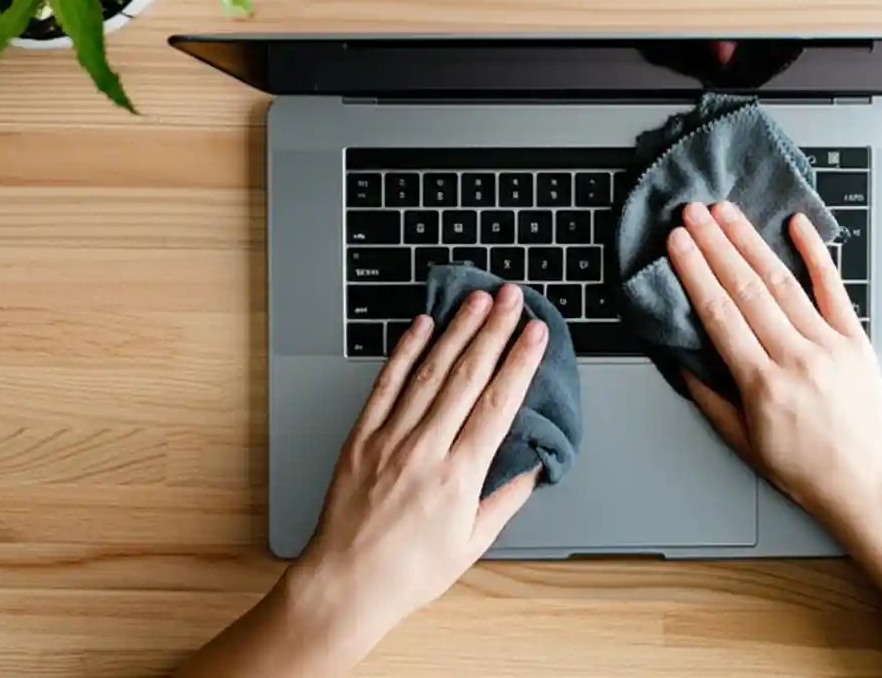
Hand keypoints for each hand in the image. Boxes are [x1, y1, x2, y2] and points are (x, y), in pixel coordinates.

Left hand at [287, 284, 546, 651]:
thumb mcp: (473, 543)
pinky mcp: (360, 438)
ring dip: (456, 330)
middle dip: (494, 331)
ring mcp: (389, 440)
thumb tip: (532, 465)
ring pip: (429, 372)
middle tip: (513, 297)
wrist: (346, 585)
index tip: (535, 332)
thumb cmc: (410, 572)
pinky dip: (404, 352)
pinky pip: (385, 385)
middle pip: (467, 376)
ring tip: (478, 300)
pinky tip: (422, 325)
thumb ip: (506, 498)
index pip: (497, 404)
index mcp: (459, 476)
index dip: (519, 362)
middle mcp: (425, 450)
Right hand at [666, 201, 881, 523]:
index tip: (677, 243)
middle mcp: (796, 358)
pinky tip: (797, 225)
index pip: (720, 315)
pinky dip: (816, 254)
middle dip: (714, 245)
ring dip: (751, 242)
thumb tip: (680, 360)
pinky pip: (834, 289)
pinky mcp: (856, 341)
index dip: (694, 273)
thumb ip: (709, 398)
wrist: (868, 485)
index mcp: (762, 385)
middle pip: (746, 289)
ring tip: (727, 212)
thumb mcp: (743, 442)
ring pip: (783, 282)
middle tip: (692, 212)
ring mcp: (829, 345)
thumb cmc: (804, 470)